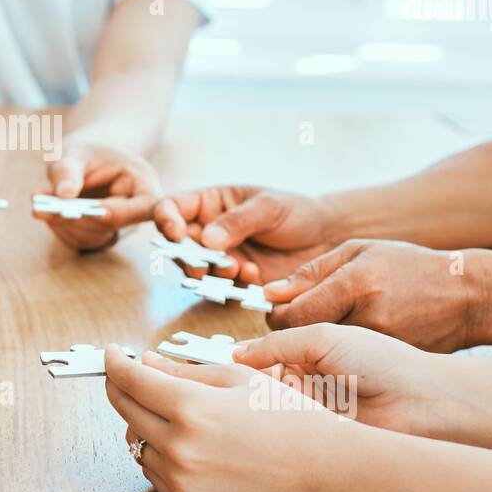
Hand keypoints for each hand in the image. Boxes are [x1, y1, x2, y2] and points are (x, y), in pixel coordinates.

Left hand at [33, 139, 159, 250]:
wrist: (85, 159)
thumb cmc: (84, 151)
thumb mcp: (73, 151)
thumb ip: (68, 169)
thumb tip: (63, 194)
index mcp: (143, 183)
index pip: (145, 207)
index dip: (123, 212)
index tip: (100, 210)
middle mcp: (136, 210)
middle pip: (111, 225)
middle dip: (75, 216)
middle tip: (41, 204)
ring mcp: (119, 227)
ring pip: (92, 238)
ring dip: (62, 224)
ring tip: (39, 202)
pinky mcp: (101, 236)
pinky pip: (80, 243)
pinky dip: (58, 229)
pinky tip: (44, 210)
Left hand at [104, 345, 347, 491]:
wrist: (319, 466)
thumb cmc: (284, 413)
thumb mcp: (234, 377)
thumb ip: (181, 371)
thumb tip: (142, 363)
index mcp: (191, 408)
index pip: (131, 380)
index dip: (115, 362)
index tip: (112, 353)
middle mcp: (180, 446)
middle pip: (124, 410)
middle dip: (120, 386)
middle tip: (127, 373)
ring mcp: (182, 478)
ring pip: (134, 441)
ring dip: (139, 420)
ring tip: (165, 407)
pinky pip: (151, 469)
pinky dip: (155, 450)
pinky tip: (179, 437)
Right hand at [154, 185, 333, 283]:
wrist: (325, 239)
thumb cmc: (295, 212)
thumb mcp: (268, 207)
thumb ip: (237, 221)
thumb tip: (207, 239)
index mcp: (210, 203)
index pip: (172, 207)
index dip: (166, 220)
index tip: (177, 234)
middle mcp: (208, 231)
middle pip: (177, 245)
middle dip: (187, 256)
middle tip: (203, 264)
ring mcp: (220, 257)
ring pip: (195, 269)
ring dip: (209, 273)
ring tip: (235, 269)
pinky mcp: (235, 280)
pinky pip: (221, 288)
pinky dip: (232, 285)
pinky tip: (254, 276)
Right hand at [232, 323, 445, 436]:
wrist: (421, 402)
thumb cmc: (383, 361)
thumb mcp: (325, 337)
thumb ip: (279, 342)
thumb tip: (236, 352)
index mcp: (304, 352)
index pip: (258, 354)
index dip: (234, 358)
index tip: (207, 361)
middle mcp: (302, 381)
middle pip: (254, 383)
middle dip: (235, 383)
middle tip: (211, 384)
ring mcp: (306, 409)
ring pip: (264, 407)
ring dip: (250, 404)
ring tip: (234, 400)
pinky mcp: (313, 435)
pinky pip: (282, 429)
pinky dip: (268, 425)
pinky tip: (258, 419)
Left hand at [264, 239, 477, 353]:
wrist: (466, 297)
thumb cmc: (408, 267)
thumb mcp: (358, 252)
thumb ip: (311, 272)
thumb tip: (270, 293)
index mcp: (357, 284)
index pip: (295, 313)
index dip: (277, 315)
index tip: (277, 310)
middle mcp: (369, 317)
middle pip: (306, 339)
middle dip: (290, 335)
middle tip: (293, 326)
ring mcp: (383, 346)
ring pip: (325, 358)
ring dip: (313, 351)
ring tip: (323, 335)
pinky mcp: (391, 364)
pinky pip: (349, 368)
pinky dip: (339, 362)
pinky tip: (348, 350)